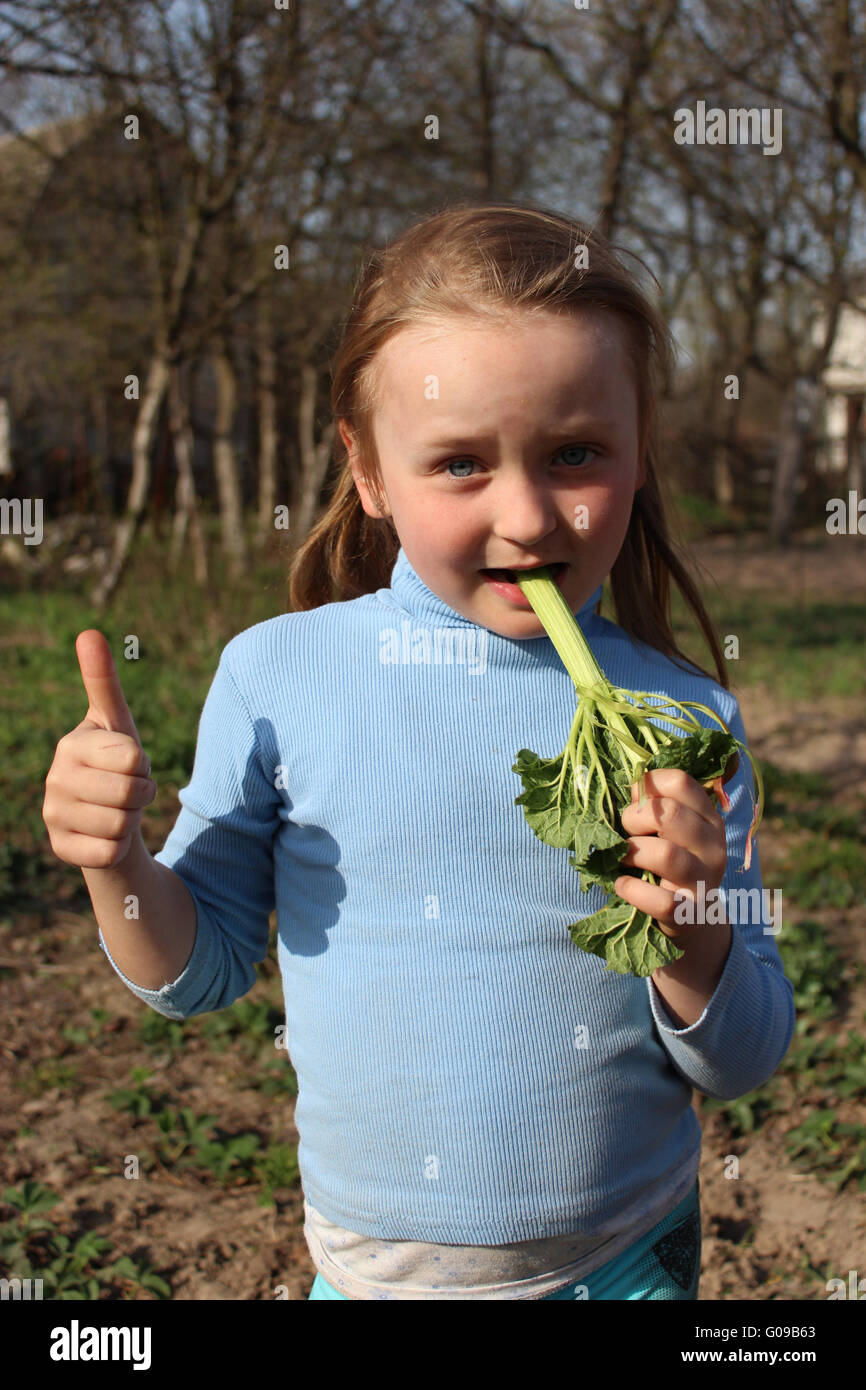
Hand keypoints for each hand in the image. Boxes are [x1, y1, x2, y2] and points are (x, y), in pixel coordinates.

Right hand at [42, 631, 156, 868]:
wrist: (106, 818)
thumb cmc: (115, 764)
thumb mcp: (118, 724)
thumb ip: (103, 681)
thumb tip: (88, 632)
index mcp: (71, 744)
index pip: (132, 758)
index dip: (143, 765)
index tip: (129, 763)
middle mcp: (54, 779)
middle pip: (130, 793)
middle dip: (143, 794)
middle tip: (129, 790)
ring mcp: (53, 815)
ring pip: (122, 824)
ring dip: (131, 820)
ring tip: (117, 811)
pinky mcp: (61, 849)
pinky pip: (111, 851)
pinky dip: (119, 846)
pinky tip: (106, 836)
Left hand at [614, 765, 732, 947]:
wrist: (693, 919)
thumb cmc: (672, 864)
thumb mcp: (674, 832)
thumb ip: (657, 807)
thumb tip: (626, 784)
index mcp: (709, 818)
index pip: (680, 782)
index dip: (647, 785)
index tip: (633, 800)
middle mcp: (713, 846)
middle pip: (669, 813)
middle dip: (634, 818)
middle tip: (627, 831)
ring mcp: (704, 880)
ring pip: (665, 854)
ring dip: (632, 852)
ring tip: (625, 858)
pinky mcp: (690, 913)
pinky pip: (660, 900)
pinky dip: (632, 890)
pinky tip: (622, 884)